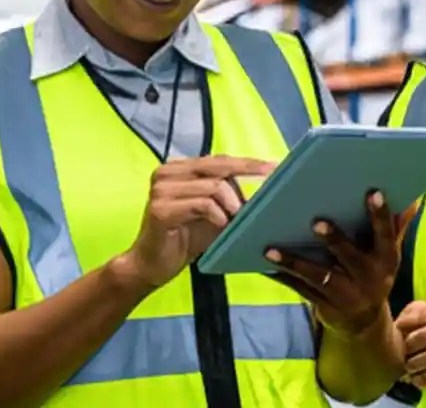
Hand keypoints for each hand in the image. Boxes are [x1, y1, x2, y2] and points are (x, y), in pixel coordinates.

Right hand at [124, 156, 273, 288]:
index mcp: (179, 169)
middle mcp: (167, 172)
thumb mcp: (213, 213)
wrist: (151, 264)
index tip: (274, 168)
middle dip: (248, 176)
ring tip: (240, 220)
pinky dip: (219, 216)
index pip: (220, 159)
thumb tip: (265, 186)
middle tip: (270, 191)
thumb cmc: (184, 239)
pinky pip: (203, 205)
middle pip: (218, 166)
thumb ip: (229, 197)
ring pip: (214, 186)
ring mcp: (162, 189)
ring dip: (233, 205)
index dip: (249, 163)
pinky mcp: (160, 209)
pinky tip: (223, 226)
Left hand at [265, 190, 417, 334]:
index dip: (380, 215)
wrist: (365, 323)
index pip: (385, 235)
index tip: (373, 192)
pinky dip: (283, 277)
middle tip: (317, 222)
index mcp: (385, 260)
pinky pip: (300, 290)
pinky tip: (264, 265)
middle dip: (334, 241)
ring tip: (271, 249)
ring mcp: (345, 295)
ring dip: (294, 262)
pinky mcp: (325, 306)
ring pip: (318, 277)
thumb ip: (396, 226)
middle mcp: (368, 278)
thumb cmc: (374, 274)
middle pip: (350, 257)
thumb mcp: (388, 253)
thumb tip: (414, 197)